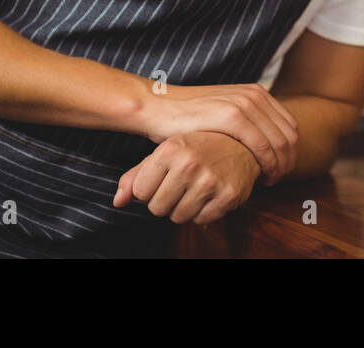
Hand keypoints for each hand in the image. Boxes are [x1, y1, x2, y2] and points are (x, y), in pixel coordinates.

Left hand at [113, 131, 262, 224]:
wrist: (245, 143)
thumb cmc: (199, 146)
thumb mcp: (166, 151)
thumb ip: (136, 175)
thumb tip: (117, 202)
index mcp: (170, 149)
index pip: (140, 192)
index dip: (150, 189)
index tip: (164, 178)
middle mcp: (189, 163)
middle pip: (157, 208)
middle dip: (166, 201)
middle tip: (182, 185)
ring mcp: (210, 180)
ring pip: (178, 217)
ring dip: (184, 208)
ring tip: (196, 188)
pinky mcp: (228, 195)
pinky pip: (201, 220)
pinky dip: (204, 212)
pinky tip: (211, 194)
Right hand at [138, 82, 297, 185]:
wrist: (159, 107)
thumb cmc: (188, 118)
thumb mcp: (224, 112)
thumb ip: (246, 121)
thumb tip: (265, 139)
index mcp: (256, 93)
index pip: (289, 125)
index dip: (291, 151)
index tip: (282, 169)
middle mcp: (255, 95)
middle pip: (289, 135)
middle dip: (288, 161)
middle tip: (278, 179)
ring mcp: (244, 103)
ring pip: (280, 142)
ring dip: (279, 166)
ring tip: (269, 181)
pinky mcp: (232, 116)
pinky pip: (262, 145)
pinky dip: (266, 164)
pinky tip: (259, 177)